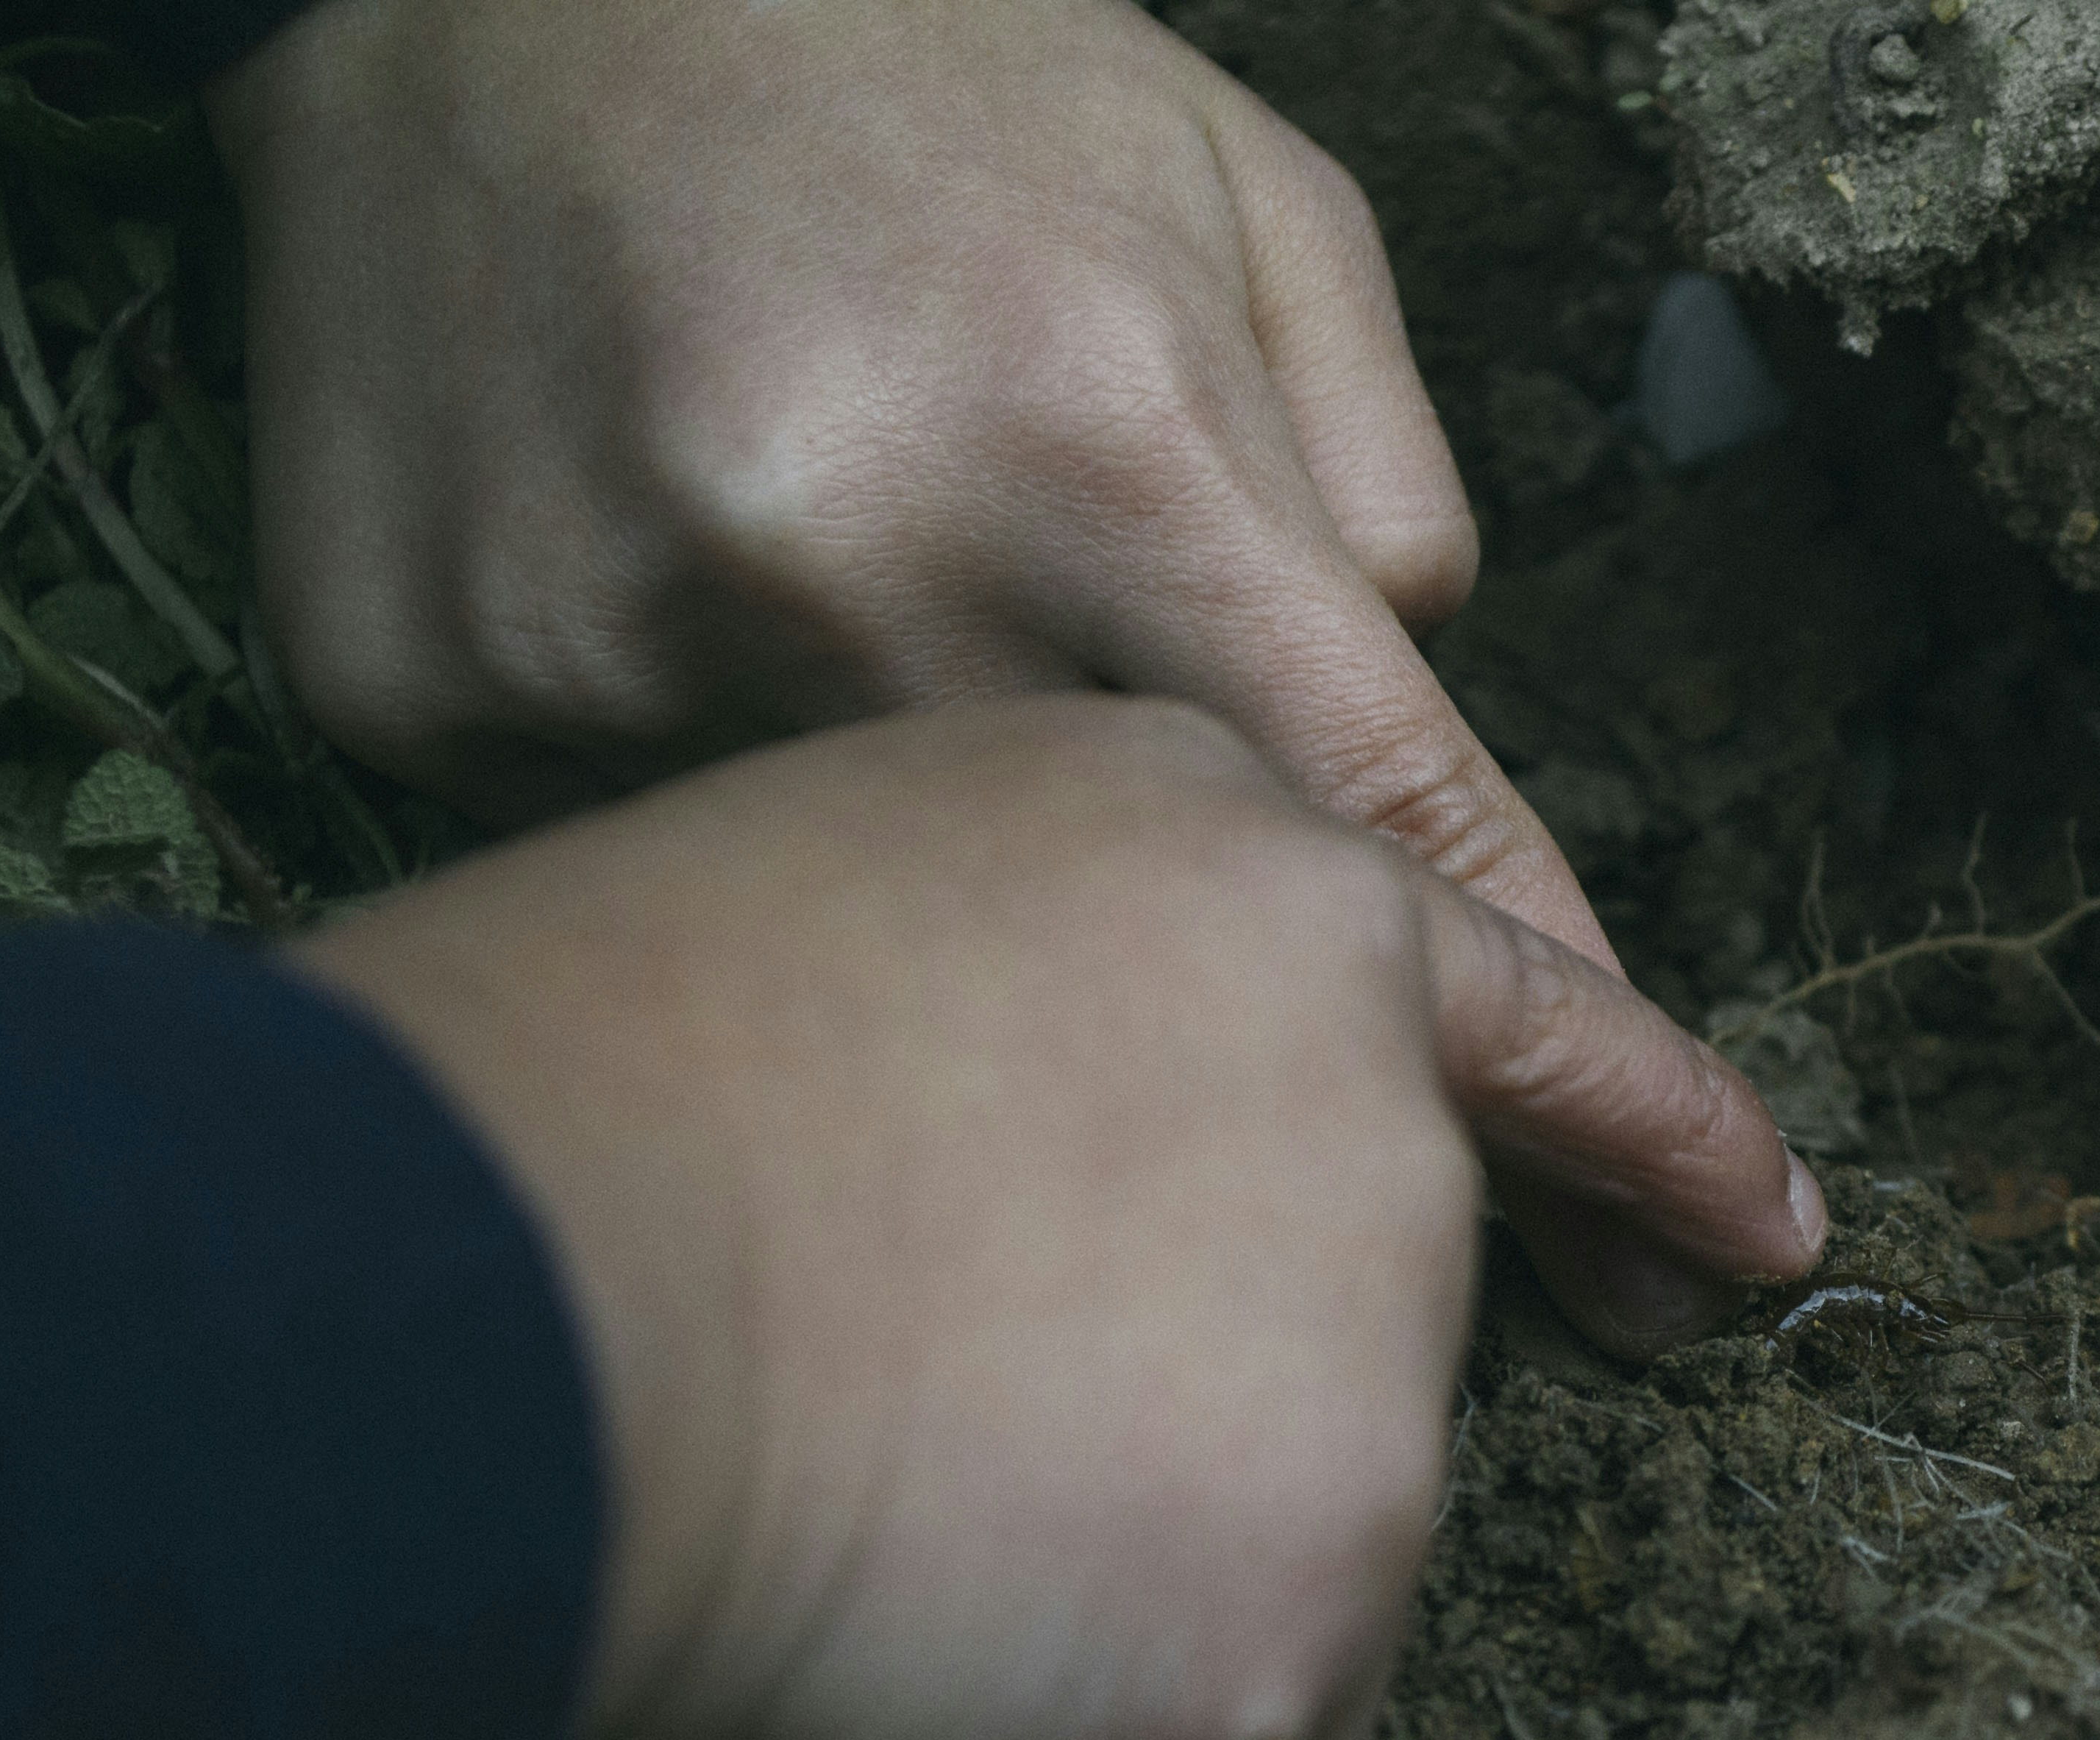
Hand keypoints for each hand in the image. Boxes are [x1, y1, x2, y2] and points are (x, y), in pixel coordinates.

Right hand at [207, 0, 1612, 965]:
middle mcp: (860, 550)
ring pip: (869, 900)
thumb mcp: (1248, 196)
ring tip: (842, 586)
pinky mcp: (427, 681)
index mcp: (1106, 426)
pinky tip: (671, 591)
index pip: (1381, 818)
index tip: (1672, 1259)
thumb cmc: (932, 69)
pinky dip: (705, 782)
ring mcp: (617, 632)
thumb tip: (1408, 711)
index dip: (1552, 1055)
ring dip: (915, 838)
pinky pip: (648, 846)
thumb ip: (1389, 475)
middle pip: (1117, 920)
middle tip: (1162, 904)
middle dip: (1170, 946)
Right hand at [288, 696, 1825, 1739]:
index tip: (1768, 1234)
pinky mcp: (1335, 1584)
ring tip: (892, 1472)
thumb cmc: (569, 1082)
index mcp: (1244, 869)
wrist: (469, 1295)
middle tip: (940, 1372)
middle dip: (1197, 1374)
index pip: (1523, 1015)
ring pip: (1293, 1516)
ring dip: (1124, 1540)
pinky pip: (1240, 1704)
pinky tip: (932, 1616)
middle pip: (1357, 1301)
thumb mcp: (850, 882)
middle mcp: (1373, 1083)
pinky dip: (1103, 1708)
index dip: (1654, 1132)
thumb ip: (1079, 986)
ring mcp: (1381, 1338)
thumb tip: (1116, 1148)